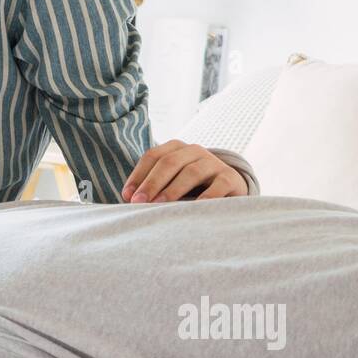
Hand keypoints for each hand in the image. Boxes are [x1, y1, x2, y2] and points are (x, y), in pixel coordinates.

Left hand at [121, 140, 247, 203]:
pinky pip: (218, 185)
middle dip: (152, 182)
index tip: (127, 196)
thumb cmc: (192, 187)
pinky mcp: (230, 177)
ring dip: (173, 189)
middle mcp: (194, 151)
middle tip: (139, 202)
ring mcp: (213, 162)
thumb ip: (153, 186)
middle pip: (169, 162)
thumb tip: (129, 199)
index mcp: (176, 148)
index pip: (153, 156)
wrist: (230, 189)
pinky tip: (194, 209)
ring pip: (191, 172)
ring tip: (160, 205)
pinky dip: (205, 197)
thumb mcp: (172, 181)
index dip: (138, 175)